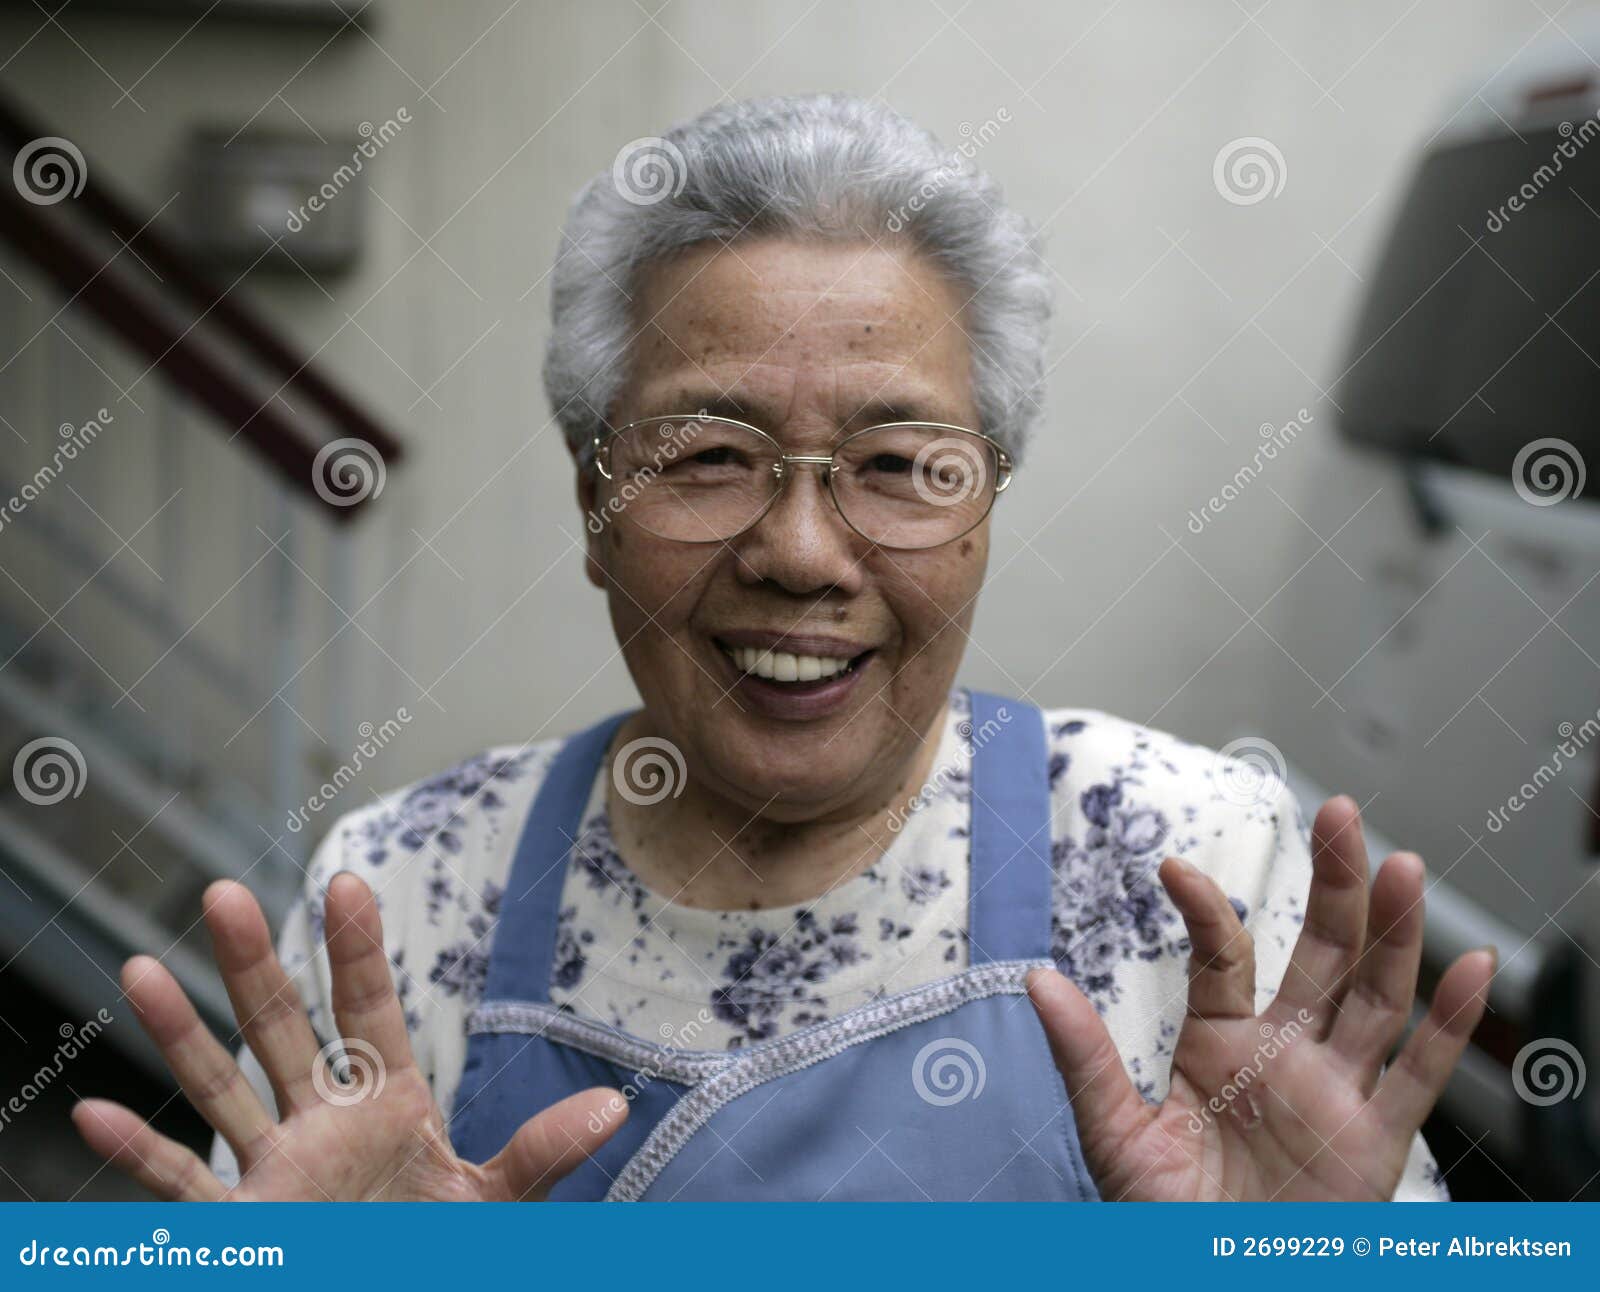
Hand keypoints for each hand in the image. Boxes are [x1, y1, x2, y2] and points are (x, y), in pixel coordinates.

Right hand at [73, 874, 625, 1199]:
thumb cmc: (438, 1253)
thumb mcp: (493, 1207)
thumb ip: (541, 1155)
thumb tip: (616, 1109)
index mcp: (389, 1104)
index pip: (369, 1009)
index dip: (356, 949)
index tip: (346, 882)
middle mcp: (324, 1123)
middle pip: (281, 1028)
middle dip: (252, 963)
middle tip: (222, 891)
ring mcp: (276, 1170)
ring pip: (219, 1088)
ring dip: (179, 1033)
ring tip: (139, 968)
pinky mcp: (243, 1224)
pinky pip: (181, 1186)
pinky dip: (136, 1155)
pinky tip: (88, 1113)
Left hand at [1028, 795, 1492, 1200]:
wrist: (1216, 1281)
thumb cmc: (1164, 1220)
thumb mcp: (1114, 1134)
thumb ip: (1085, 1058)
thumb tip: (1038, 981)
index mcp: (1219, 1044)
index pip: (1222, 955)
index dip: (1204, 912)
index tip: (1173, 870)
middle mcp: (1284, 1054)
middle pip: (1320, 954)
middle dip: (1335, 886)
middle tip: (1343, 815)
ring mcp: (1334, 1090)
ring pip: (1374, 996)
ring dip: (1393, 932)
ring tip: (1402, 865)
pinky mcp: (1375, 1140)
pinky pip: (1420, 1075)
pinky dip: (1452, 1024)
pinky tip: (1473, 966)